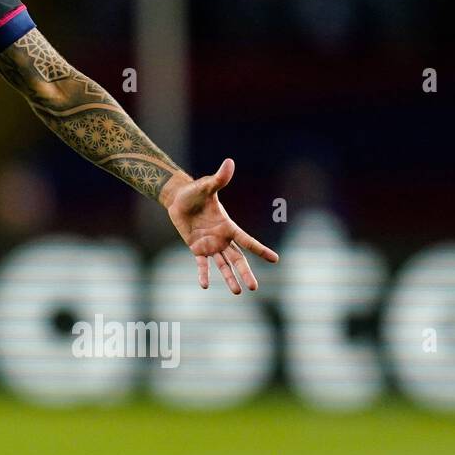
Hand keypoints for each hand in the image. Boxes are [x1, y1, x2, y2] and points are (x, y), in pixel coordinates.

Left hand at [162, 158, 278, 293]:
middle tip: (254, 288)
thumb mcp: (206, 186)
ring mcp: (210, 245)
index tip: (276, 259)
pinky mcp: (196, 248)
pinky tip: (205, 285)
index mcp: (228, 226)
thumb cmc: (195, 191)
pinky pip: (201, 264)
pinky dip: (203, 274)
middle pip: (238, 258)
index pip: (248, 240)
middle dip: (246, 272)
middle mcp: (222, 238)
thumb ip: (219, 178)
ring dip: (230, 277)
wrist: (179, 199)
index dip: (261, 250)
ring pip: (223, 264)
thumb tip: (229, 162)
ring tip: (237, 292)